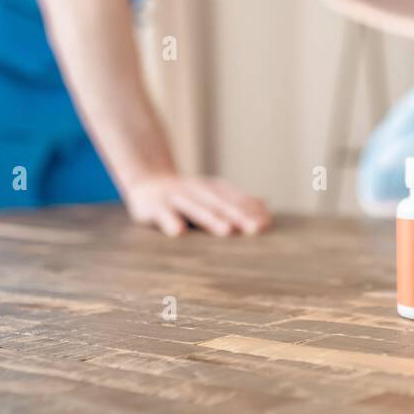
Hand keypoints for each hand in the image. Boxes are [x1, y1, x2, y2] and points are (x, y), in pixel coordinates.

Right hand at [123, 174, 271, 236]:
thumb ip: (235, 200)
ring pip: (195, 209)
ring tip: (227, 230)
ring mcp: (177, 198)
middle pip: (220, 204)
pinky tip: (178, 232)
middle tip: (255, 228)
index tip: (266, 224)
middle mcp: (197, 191)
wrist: (148, 181)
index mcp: (213, 189)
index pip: (235, 200)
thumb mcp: (211, 193)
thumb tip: (265, 204)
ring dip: (211, 219)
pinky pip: (163, 214)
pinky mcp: (155, 207)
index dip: (250, 211)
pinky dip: (171, 221)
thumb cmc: (187, 195)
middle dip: (238, 216)